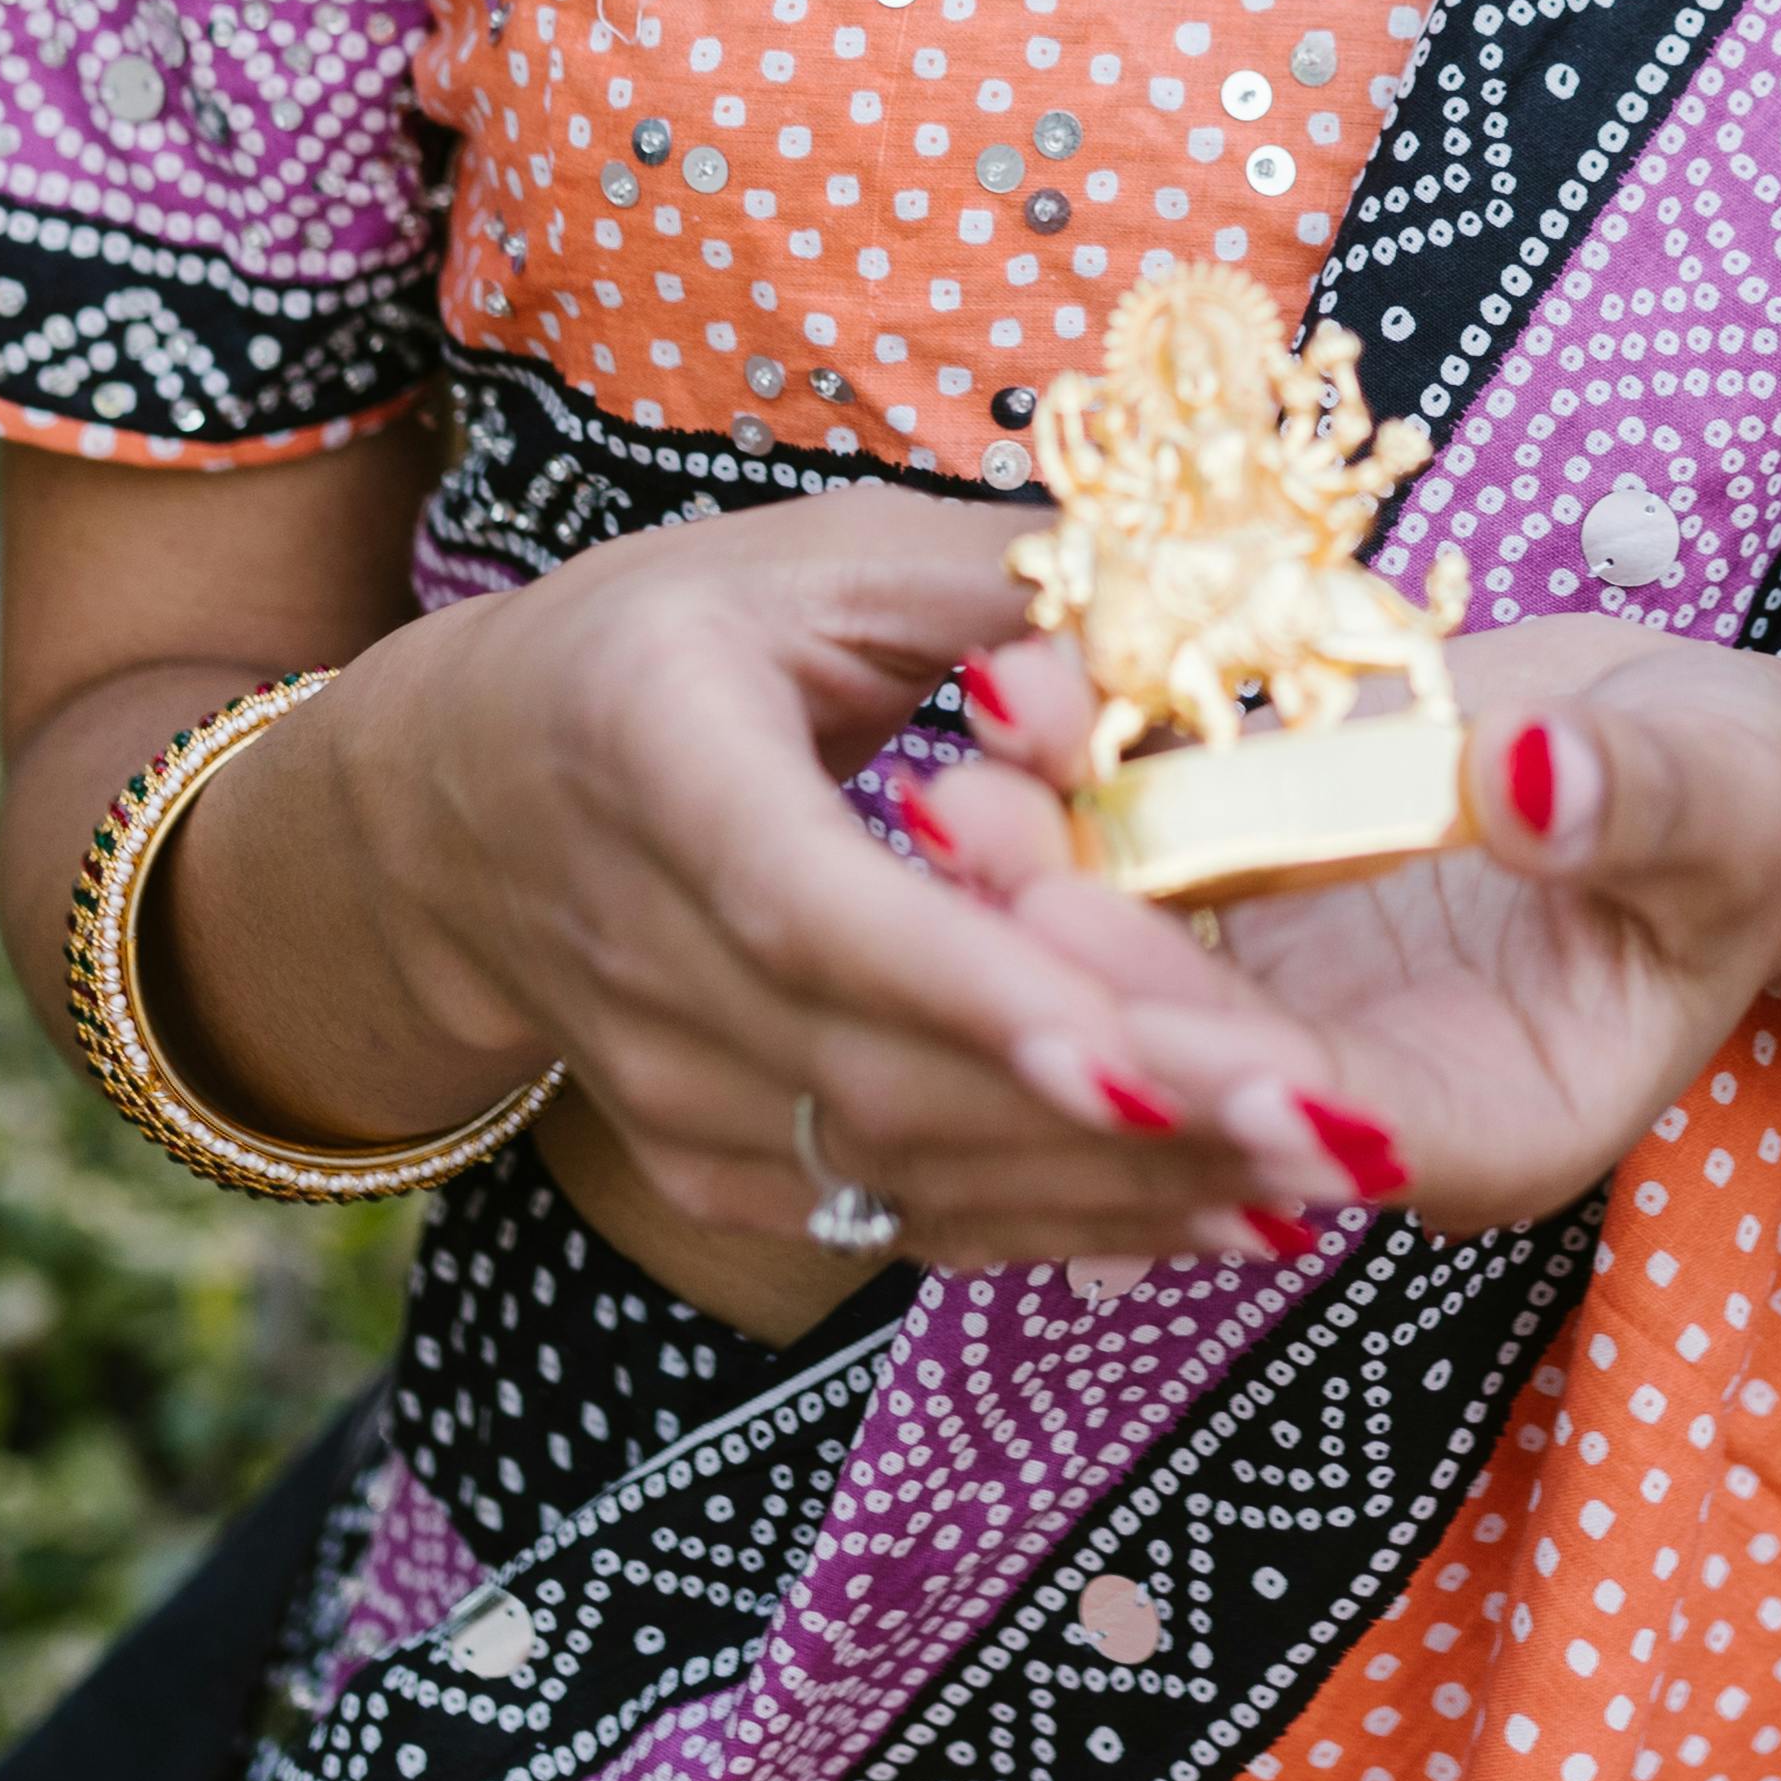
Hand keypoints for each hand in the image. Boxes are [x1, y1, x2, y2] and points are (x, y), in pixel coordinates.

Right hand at [226, 490, 1386, 1291]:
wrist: (453, 810)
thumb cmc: (658, 646)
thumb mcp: (806, 561)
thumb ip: (995, 584)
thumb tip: (1188, 607)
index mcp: (655, 759)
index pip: (810, 908)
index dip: (968, 989)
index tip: (1130, 1052)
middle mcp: (642, 950)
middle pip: (883, 1071)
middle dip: (1117, 1118)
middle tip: (1327, 1123)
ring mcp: (667, 1084)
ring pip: (903, 1168)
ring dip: (1119, 1189)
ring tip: (1320, 1173)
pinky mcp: (711, 1161)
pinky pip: (895, 1211)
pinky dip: (1060, 1219)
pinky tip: (1221, 1209)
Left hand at [938, 616, 1780, 1234]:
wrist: (1701, 759)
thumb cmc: (1748, 805)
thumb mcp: (1725, 801)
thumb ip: (1630, 805)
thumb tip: (1535, 782)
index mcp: (1493, 1123)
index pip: (1331, 1119)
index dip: (1217, 1057)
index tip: (1109, 975)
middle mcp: (1361, 1086)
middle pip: (1196, 1055)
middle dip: (1076, 963)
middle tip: (968, 841)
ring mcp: (1291, 997)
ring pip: (1136, 964)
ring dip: (1034, 879)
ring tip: (957, 767)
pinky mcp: (1249, 897)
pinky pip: (1140, 863)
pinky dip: (1075, 792)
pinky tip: (1011, 699)